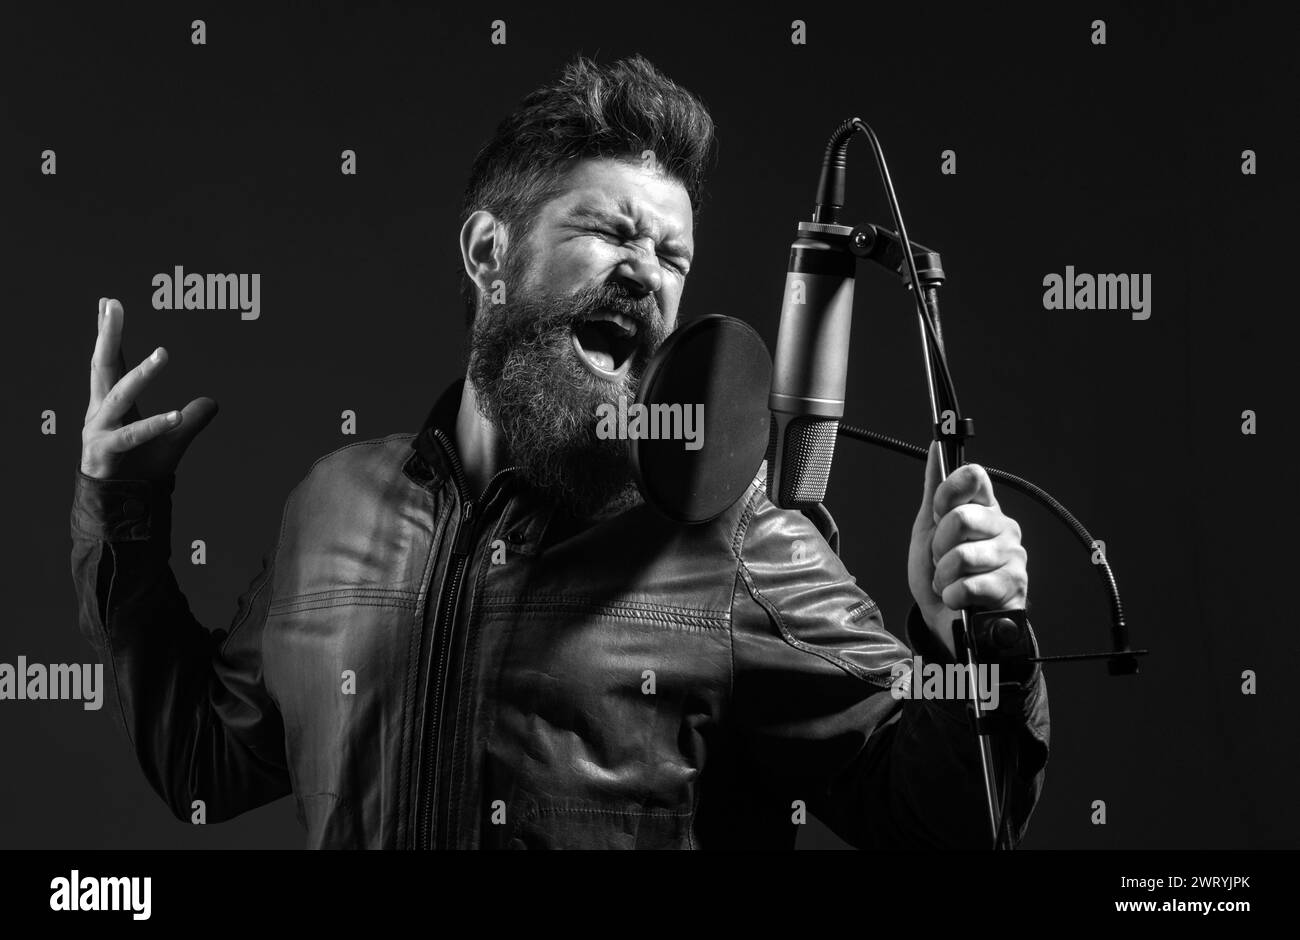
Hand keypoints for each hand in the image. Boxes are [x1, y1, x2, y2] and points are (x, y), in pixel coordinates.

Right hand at [80, 297, 218, 480]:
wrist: (118, 508)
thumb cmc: (138, 471)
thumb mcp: (173, 441)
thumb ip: (193, 421)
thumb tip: (213, 401)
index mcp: (111, 404)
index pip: (111, 362)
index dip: (110, 333)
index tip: (107, 302)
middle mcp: (100, 413)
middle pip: (103, 366)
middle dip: (107, 335)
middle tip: (112, 305)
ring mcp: (99, 432)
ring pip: (119, 396)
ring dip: (141, 375)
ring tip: (163, 354)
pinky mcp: (104, 454)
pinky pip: (132, 437)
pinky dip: (155, 426)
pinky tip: (178, 415)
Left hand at [907, 442, 1028, 657]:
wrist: (943, 618)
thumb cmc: (939, 572)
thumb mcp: (928, 528)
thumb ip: (935, 489)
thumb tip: (937, 447)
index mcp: (985, 508)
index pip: (973, 476)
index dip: (947, 494)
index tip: (937, 514)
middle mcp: (1004, 526)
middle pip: (961, 517)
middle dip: (938, 545)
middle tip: (940, 559)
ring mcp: (1013, 555)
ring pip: (962, 555)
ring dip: (943, 575)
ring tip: (949, 582)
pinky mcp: (1014, 586)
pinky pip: (970, 585)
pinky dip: (953, 595)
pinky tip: (959, 599)